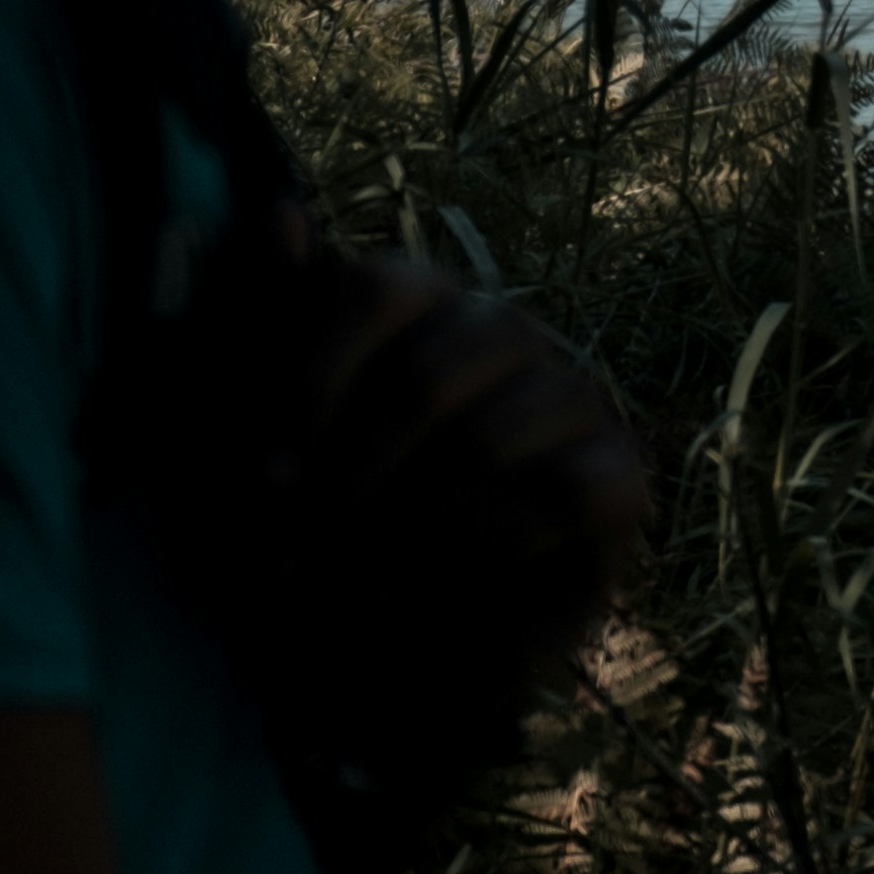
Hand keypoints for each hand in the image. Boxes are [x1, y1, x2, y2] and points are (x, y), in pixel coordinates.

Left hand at [271, 247, 655, 657]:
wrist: (386, 661)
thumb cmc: (315, 533)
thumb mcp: (255, 431)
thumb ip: (256, 322)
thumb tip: (281, 213)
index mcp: (421, 303)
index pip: (374, 289)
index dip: (309, 383)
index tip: (261, 480)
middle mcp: (501, 332)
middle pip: (425, 374)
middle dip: (350, 482)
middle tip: (300, 558)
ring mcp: (570, 398)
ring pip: (487, 440)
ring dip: (405, 531)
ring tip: (361, 585)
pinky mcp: (619, 478)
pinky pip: (563, 494)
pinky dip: (488, 549)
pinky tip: (448, 580)